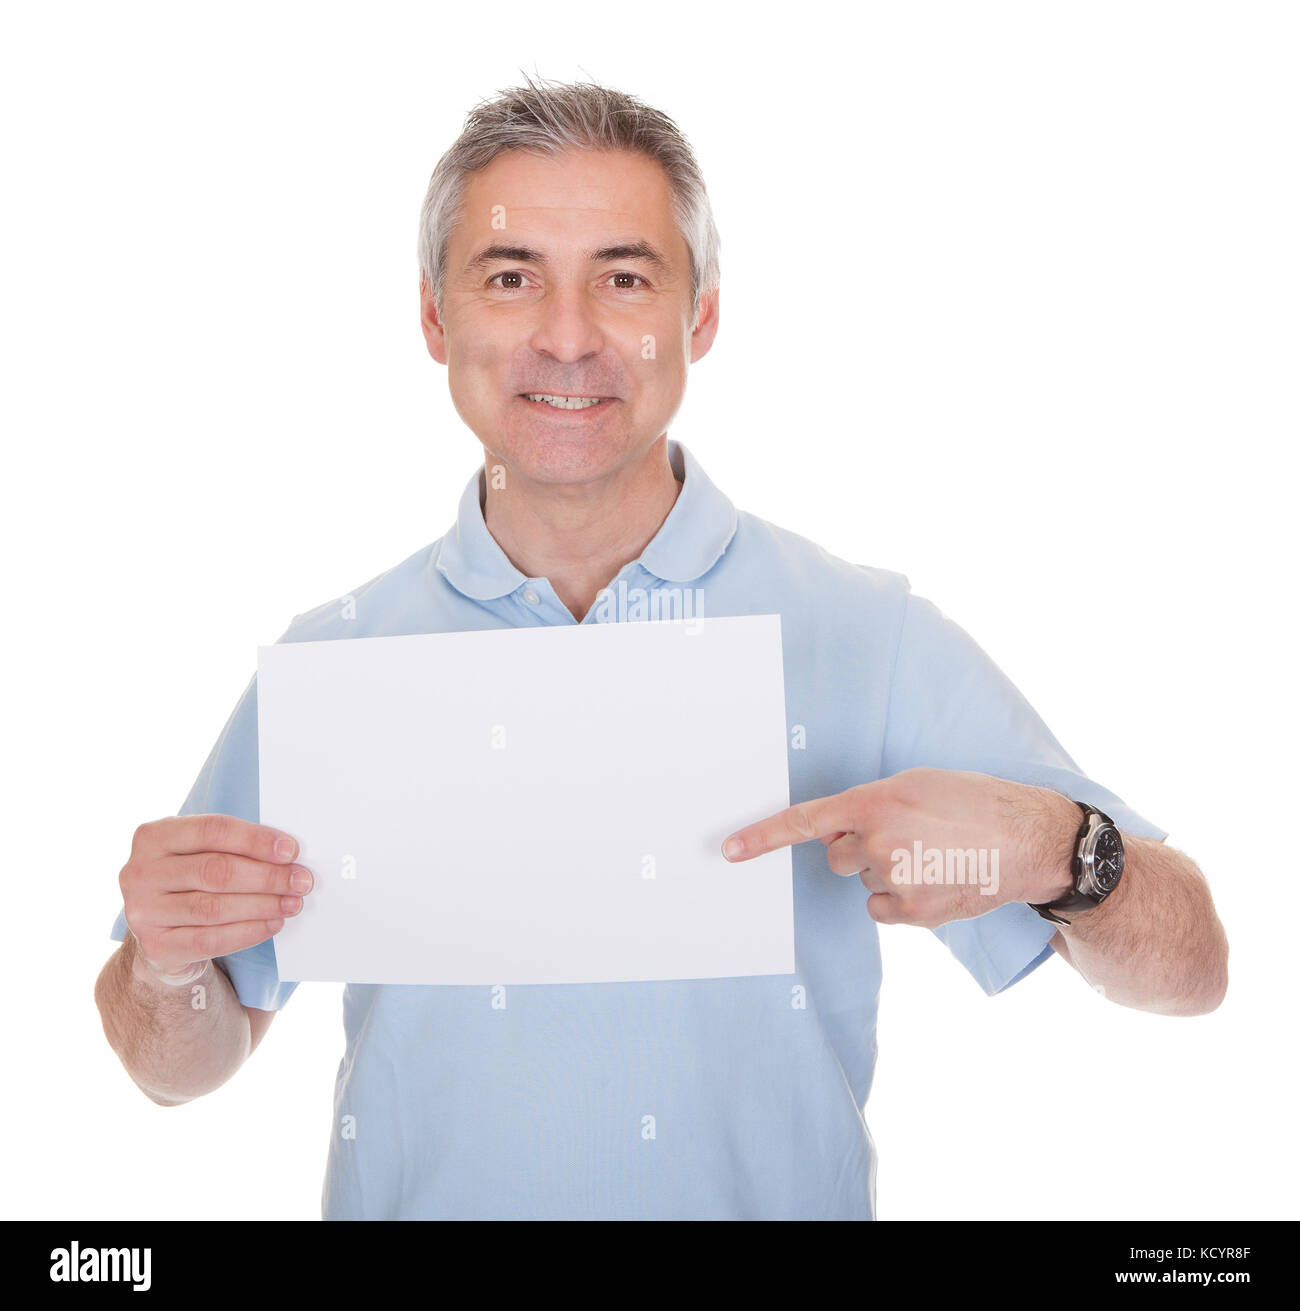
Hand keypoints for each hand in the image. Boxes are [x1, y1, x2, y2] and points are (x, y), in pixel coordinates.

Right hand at [119, 814, 312, 983]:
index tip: (291, 851)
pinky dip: (248, 932)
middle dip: (267, 876)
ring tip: (292, 903)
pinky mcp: (155, 945)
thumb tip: (288, 854)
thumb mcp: (200, 851)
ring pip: (214, 907)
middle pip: (215, 871)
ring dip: (262, 905)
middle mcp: (140, 872)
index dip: (255, 840)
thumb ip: (233, 846)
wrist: (161, 930)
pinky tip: (272, 924)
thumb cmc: (192, 879)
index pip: (211, 830)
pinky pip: (209, 940)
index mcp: (153, 836)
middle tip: (301, 881)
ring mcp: (143, 911)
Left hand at [721, 767, 1076, 927]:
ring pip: (863, 882)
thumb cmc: (972, 803)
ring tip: (932, 855)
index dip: (762, 837)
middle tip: (906, 837)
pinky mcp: (914, 911)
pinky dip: (899, 899)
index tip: (728, 851)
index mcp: (874, 801)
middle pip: (837, 856)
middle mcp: (878, 841)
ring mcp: (895, 879)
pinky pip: (880, 909)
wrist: (1029, 838)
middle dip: (859, 849)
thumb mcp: (916, 784)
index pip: (805, 821)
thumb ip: (870, 805)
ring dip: (886, 871)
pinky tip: (933, 880)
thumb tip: (835, 834)